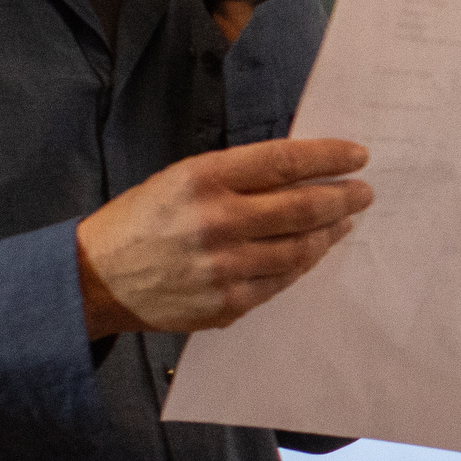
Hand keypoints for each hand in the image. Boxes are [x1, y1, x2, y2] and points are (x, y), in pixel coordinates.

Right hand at [76, 139, 372, 337]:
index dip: (329, 157)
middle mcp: (216, 223)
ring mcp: (223, 268)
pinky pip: (281, 283)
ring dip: (330, 233)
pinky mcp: (226, 304)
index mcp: (202, 180)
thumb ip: (238, 175)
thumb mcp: (181, 178)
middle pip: (303, 208)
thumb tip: (302, 168)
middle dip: (344, 198)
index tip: (358, 156)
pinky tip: (310, 251)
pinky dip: (302, 264)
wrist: (96, 278)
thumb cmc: (143, 219)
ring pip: (300, 250)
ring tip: (343, 221)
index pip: (284, 162)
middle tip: (364, 193)